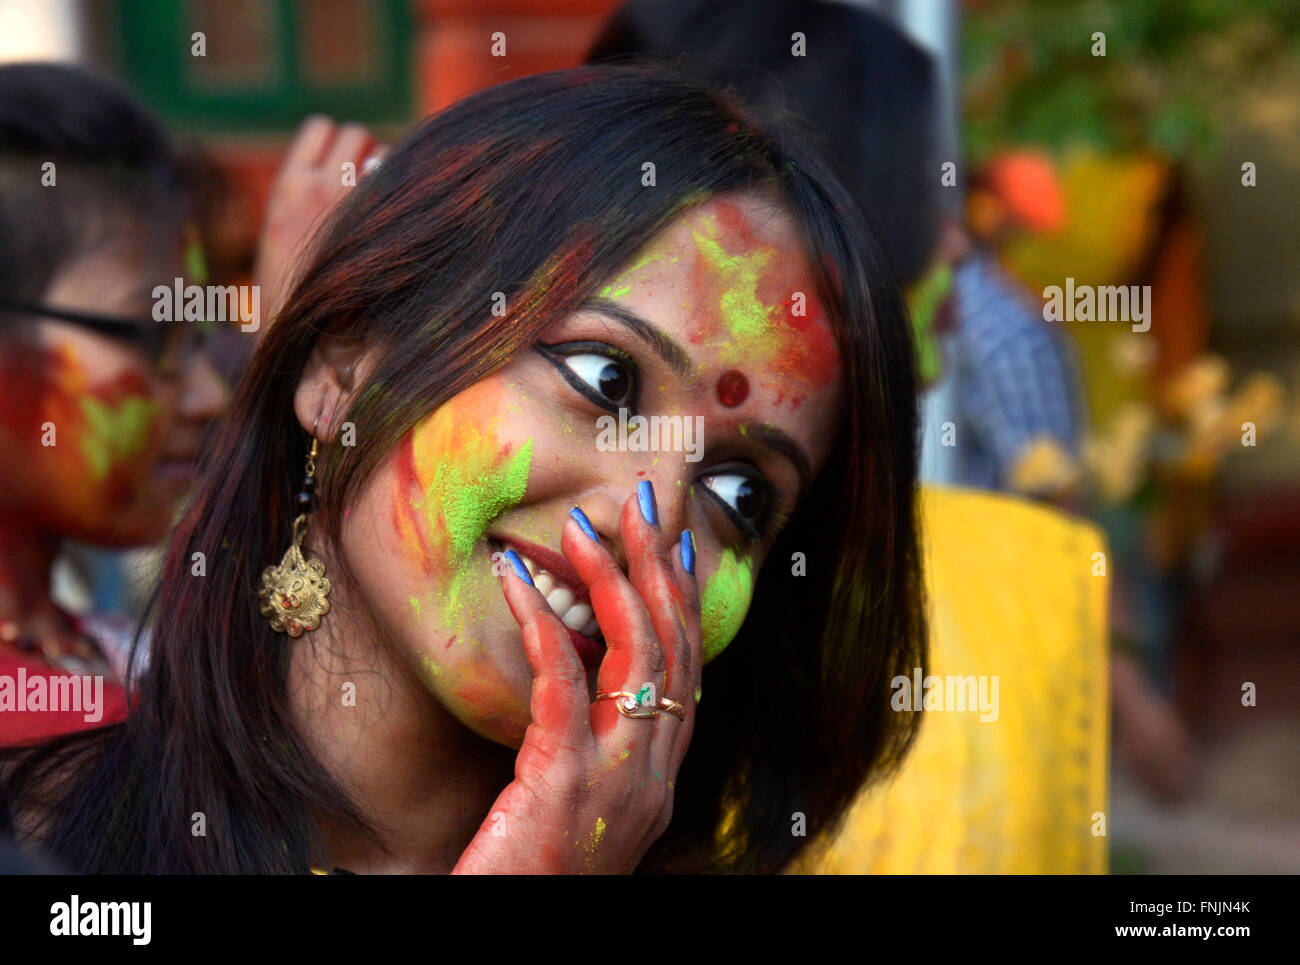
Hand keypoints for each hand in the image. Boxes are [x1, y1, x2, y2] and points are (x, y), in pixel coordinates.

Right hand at [253, 115, 386, 331]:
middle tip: (372, 191)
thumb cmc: (298, 292)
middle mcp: (319, 185)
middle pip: (357, 136)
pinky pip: (401, 185)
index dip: (339, 145)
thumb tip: (365, 165)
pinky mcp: (379, 226)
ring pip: (384, 155)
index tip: (346, 168)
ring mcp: (351, 204)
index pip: (322, 128)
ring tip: (389, 209)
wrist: (305, 335)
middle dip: (368, 155)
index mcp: (288, 186)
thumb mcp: (286, 234)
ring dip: (391, 173)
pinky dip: (409, 192)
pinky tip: (407, 219)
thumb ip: (314, 196)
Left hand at [453, 483, 701, 872]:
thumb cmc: (529, 875)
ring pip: (639, 656)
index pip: (689, 671)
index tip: (673, 543)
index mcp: (657, 778)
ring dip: (613, 580)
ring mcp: (618, 779)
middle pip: (675, 650)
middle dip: (660, 568)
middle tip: (643, 505)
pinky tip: (519, 584)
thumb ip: (590, 749)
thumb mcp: (577, 805)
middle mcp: (653, 775)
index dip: (683, 601)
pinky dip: (543, 626)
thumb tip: (573, 678)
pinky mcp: (567, 783)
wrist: (514, 933)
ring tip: (585, 527)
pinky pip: (564, 686)